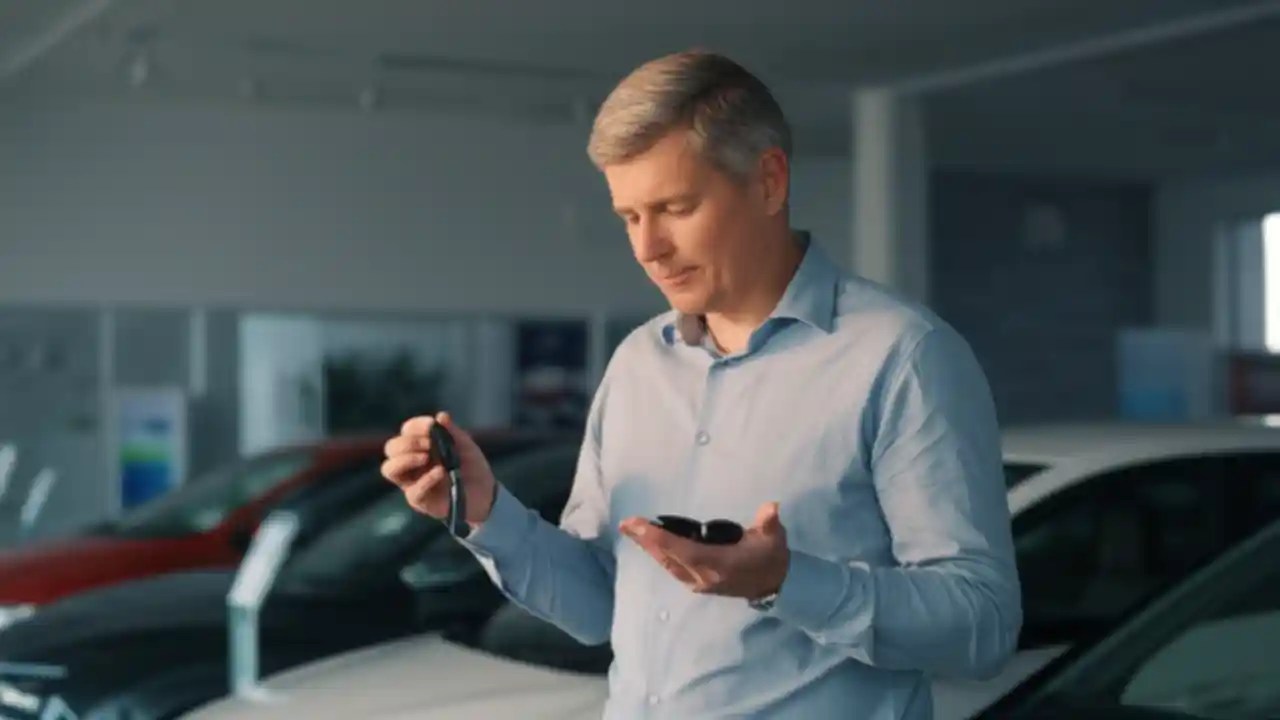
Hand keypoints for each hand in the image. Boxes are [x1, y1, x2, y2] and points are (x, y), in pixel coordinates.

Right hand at [381, 412, 496, 525]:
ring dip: (405, 459)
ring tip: (426, 457)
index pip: (406, 431)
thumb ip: (452, 432)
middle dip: (408, 443)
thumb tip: (441, 416)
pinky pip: (413, 491)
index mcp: (420, 446)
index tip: (431, 425)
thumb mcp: (466, 446)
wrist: (485, 492)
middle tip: (429, 444)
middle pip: (391, 448)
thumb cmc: (472, 466)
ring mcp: (412, 482)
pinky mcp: (420, 500)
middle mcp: (411, 463)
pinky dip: (426, 479)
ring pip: (389, 469)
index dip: (416, 426)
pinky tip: (440, 472)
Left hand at [620, 502, 789, 599]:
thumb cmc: (771, 557)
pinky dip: (660, 556)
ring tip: (633, 532)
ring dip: (650, 549)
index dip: (659, 538)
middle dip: (645, 541)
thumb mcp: (773, 538)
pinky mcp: (699, 585)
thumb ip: (769, 522)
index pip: (682, 550)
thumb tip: (771, 507)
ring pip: (668, 565)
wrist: (776, 586)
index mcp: (719, 564)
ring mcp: (700, 583)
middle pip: (668, 559)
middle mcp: (704, 576)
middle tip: (626, 524)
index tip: (638, 525)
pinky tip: (651, 546)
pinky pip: (673, 569)